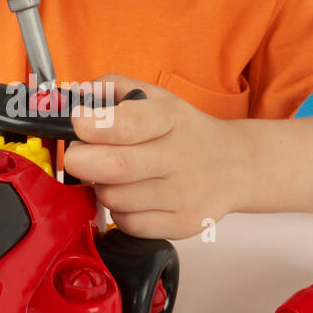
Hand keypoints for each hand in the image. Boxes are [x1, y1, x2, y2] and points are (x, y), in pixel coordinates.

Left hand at [63, 73, 250, 239]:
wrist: (236, 166)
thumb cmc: (186, 132)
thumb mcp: (158, 98)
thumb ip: (113, 87)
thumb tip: (76, 96)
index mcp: (171, 119)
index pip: (125, 124)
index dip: (90, 125)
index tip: (78, 123)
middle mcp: (180, 157)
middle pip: (113, 167)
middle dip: (80, 161)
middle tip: (79, 155)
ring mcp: (183, 195)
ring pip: (113, 198)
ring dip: (102, 186)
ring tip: (116, 176)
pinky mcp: (182, 225)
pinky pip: (127, 224)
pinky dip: (120, 211)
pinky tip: (133, 197)